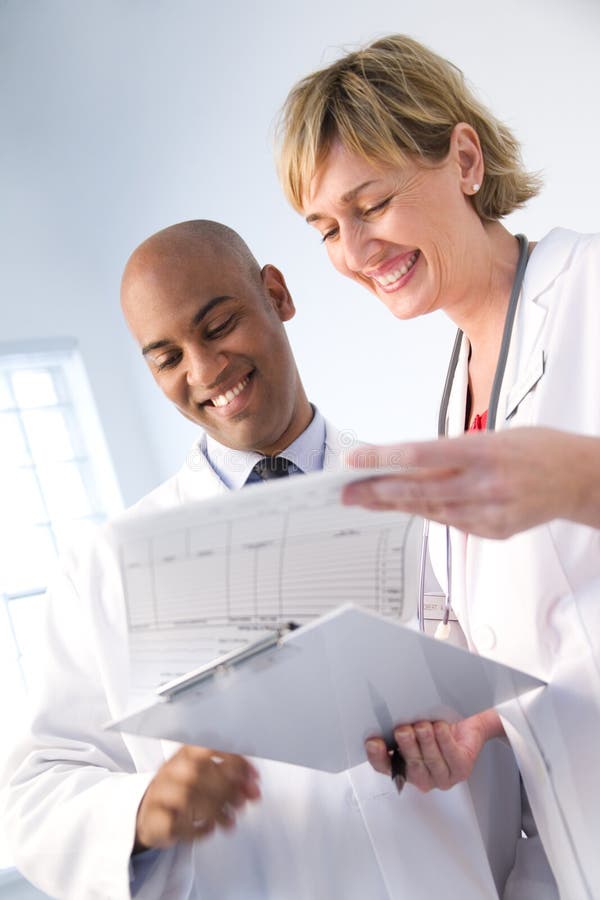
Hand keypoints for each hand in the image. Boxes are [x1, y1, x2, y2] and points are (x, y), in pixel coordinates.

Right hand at [134, 745, 260, 850]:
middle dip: (225, 788)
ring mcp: (159, 794)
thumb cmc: (185, 793)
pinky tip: (209, 829)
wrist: (151, 815)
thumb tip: (254, 789)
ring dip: (214, 810)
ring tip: (230, 821)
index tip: (252, 775)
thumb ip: (233, 783)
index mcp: (185, 755)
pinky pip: (173, 823)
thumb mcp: (210, 783)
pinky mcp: (153, 819)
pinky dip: (195, 829)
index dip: (232, 760)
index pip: (206, 748)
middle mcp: (170, 770)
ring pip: (184, 797)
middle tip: (242, 802)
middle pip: (195, 773)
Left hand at [343, 427, 599, 537]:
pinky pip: (451, 522)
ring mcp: (491, 513)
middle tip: (345, 491)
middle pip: (418, 491)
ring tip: (364, 500)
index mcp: (485, 452)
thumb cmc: (538, 449)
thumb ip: (453, 451)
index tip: (354, 459)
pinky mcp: (495, 531)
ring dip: (393, 506)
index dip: (383, 459)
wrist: (580, 479)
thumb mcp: (495, 436)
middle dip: (375, 492)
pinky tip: (404, 508)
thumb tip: (407, 462)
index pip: (421, 455)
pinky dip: (427, 513)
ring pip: (430, 510)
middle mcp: (486, 484)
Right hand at [365, 709, 503, 792]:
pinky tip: (441, 728)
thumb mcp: (412, 722)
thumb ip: (399, 723)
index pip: (385, 766)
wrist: (466, 722)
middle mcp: (422, 776)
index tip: (374, 742)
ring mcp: (442, 776)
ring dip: (426, 742)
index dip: (377, 756)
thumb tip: (385, 714)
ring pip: (432, 761)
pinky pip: (451, 756)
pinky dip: (445, 741)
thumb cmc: (436, 723)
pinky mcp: (461, 769)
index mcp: (404, 766)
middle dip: (406, 746)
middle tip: (403, 730)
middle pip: (411, 765)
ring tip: (423, 726)